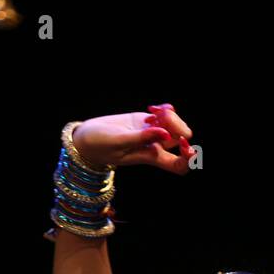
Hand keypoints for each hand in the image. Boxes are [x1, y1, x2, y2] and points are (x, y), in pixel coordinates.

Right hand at [73, 103, 195, 174]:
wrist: (86, 137)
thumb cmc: (98, 144)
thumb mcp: (118, 141)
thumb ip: (141, 138)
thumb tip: (164, 133)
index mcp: (150, 157)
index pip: (179, 165)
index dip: (188, 157)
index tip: (182, 143)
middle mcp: (155, 146)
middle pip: (181, 138)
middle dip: (177, 125)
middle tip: (159, 117)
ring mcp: (152, 132)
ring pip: (175, 124)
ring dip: (169, 115)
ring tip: (152, 111)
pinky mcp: (146, 121)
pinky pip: (166, 114)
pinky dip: (165, 109)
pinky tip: (153, 108)